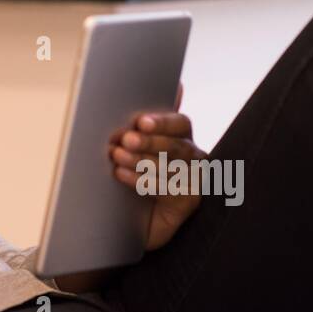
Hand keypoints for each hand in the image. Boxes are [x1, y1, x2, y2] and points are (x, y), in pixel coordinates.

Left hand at [108, 82, 204, 250]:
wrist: (128, 220)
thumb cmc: (131, 180)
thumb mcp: (133, 148)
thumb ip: (141, 125)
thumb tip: (164, 91)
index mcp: (182, 137)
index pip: (180, 123)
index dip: (162, 122)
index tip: (141, 123)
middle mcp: (193, 156)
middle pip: (176, 145)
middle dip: (149, 142)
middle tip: (126, 139)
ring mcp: (194, 179)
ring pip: (172, 166)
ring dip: (142, 161)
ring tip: (118, 157)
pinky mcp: (190, 200)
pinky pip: (169, 189)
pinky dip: (144, 181)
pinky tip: (122, 175)